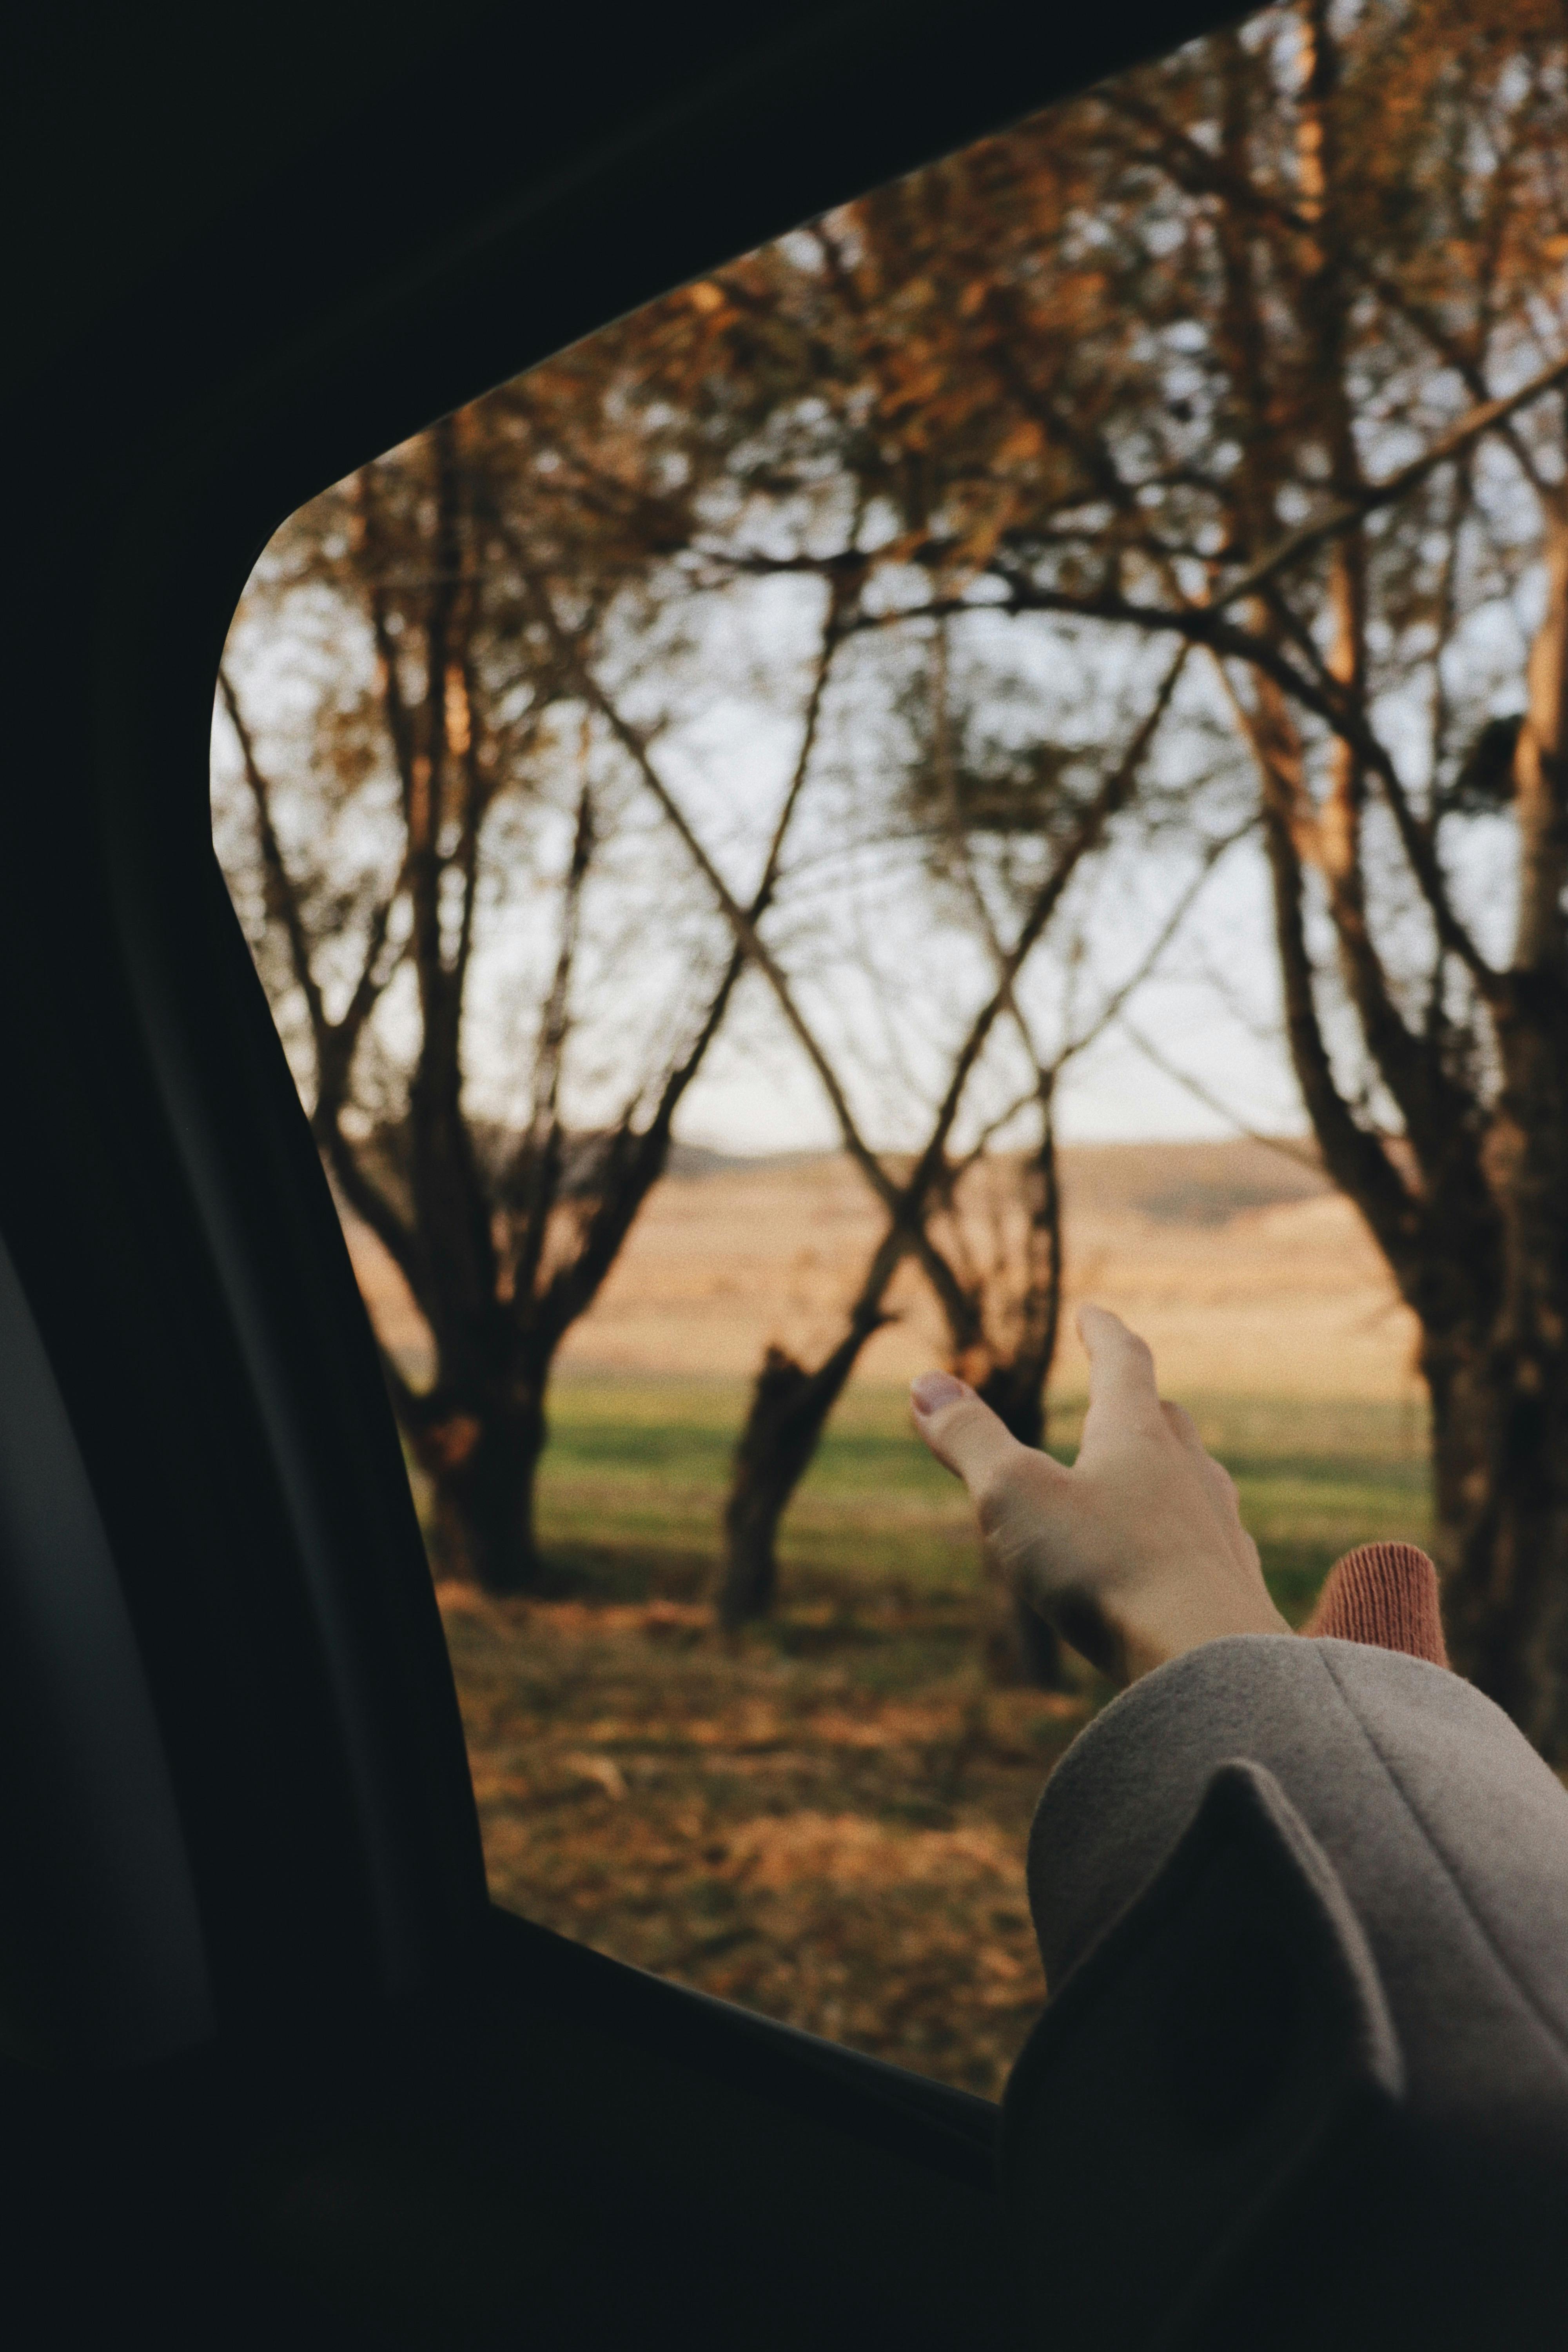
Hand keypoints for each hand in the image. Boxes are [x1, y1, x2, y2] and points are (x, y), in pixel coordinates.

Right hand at [910, 1304, 1290, 1685]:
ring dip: (1166, 1466)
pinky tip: (1180, 1556)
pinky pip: (1210, 1541)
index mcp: (1135, 1435)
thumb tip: (924, 1383)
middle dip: (1136, 1398)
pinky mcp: (1234, 1587)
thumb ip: (969, 1438)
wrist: (1210, 1661)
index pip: (1124, 1361)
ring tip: (1150, 1472)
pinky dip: (1184, 1532)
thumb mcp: (1013, 1496)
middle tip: (1119, 1387)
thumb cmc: (1105, 1570)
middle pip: (1164, 1417)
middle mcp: (1188, 1471)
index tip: (1093, 1313)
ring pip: (1195, 1478)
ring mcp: (1218, 1529)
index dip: (1103, 1332)